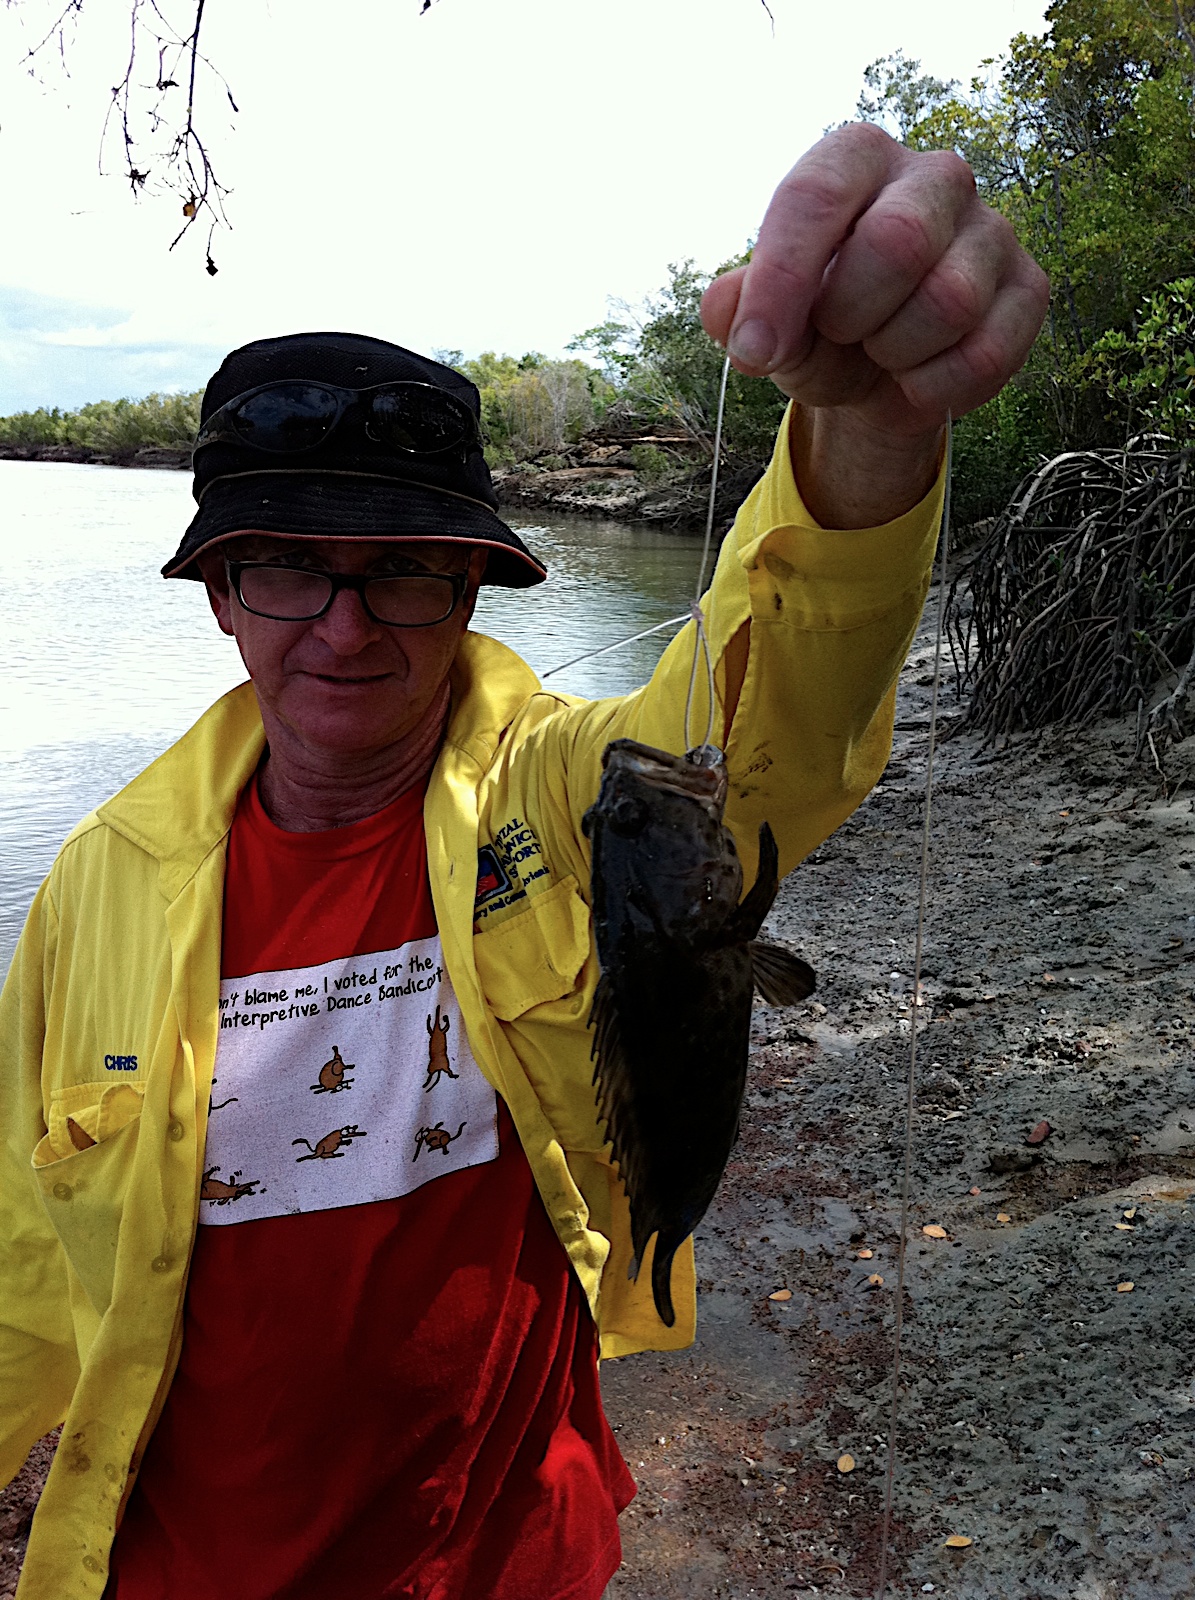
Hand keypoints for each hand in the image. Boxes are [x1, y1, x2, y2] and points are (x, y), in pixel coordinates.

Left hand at [702, 123, 1048, 440]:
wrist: (877, 376)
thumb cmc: (815, 327)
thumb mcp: (764, 322)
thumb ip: (736, 311)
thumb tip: (733, 318)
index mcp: (856, 158)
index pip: (816, 197)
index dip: (781, 281)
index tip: (756, 348)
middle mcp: (934, 175)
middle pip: (900, 240)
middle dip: (850, 315)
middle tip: (837, 333)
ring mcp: (991, 228)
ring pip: (949, 301)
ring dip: (894, 355)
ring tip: (879, 351)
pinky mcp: (1029, 286)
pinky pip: (985, 354)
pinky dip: (935, 389)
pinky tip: (916, 379)